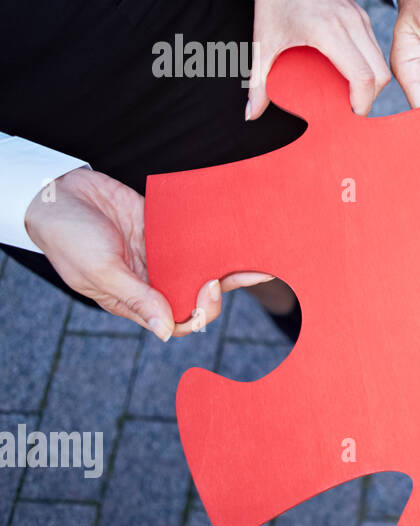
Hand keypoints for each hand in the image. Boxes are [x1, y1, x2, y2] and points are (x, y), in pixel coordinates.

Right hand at [24, 168, 270, 340]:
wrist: (56, 194)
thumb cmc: (68, 239)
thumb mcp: (101, 271)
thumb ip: (136, 299)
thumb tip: (166, 331)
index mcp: (135, 301)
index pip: (180, 319)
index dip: (201, 310)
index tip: (210, 287)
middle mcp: (152, 280)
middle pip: (197, 293)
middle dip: (225, 286)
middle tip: (248, 270)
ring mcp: (159, 253)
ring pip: (200, 263)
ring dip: (226, 259)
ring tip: (257, 249)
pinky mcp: (161, 226)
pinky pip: (192, 234)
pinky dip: (211, 232)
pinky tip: (233, 226)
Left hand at [248, 0, 390, 119]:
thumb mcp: (264, 41)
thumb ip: (258, 82)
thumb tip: (251, 114)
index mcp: (328, 31)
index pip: (362, 76)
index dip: (361, 103)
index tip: (348, 116)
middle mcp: (351, 24)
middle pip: (380, 74)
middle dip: (369, 98)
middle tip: (348, 110)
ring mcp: (361, 19)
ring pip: (382, 62)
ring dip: (371, 83)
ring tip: (349, 94)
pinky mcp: (363, 16)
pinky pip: (376, 50)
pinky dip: (370, 67)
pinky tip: (350, 75)